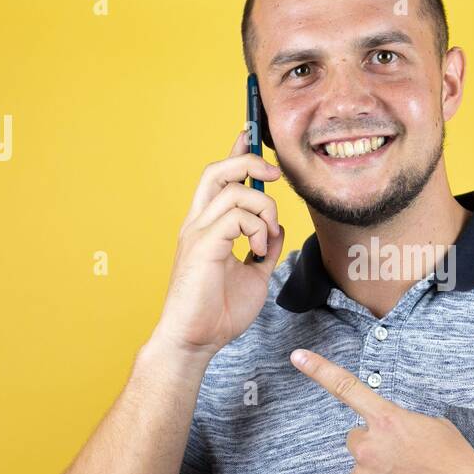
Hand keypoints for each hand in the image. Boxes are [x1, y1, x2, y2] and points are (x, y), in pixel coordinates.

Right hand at [150, 128, 285, 356]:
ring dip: (263, 212)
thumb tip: (277, 229)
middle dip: (249, 161)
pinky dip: (256, 230)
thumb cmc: (218, 312)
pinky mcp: (202, 244)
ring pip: (236, 190)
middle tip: (275, 175)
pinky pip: (236, 215)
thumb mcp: (255, 275)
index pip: (220, 179)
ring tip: (263, 243)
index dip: (236, 152)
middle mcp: (199, 223)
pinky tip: (256, 254)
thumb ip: (265, 248)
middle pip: (218, 170)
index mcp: (208, 227)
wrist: (196, 341)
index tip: (249, 132)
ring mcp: (197, 232)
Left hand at [289, 348, 473, 473]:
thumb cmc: (459, 467)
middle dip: (374, 450)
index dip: (318, 370)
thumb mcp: (436, 428)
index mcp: (388, 421)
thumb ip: (404, 424)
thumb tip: (393, 434)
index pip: (346, 388)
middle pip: (356, 441)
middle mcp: (369, 447)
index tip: (297, 356)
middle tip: (403, 466)